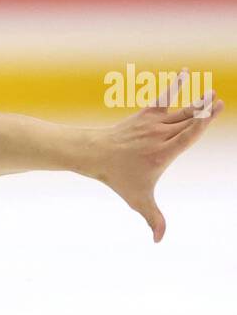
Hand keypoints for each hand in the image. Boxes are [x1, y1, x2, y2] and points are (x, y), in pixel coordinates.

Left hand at [92, 69, 222, 241]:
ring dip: (197, 102)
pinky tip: (184, 72)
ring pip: (180, 111)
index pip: (188, 136)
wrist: (94, 154)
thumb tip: (159, 242)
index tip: (214, 110)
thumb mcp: (138, 200)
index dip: (202, 123)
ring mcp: (153, 124)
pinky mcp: (146, 115)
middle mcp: (160, 136)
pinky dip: (174, 86)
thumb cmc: (118, 178)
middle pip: (187, 121)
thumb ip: (154, 219)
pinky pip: (163, 98)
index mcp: (163, 154)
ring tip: (211, 93)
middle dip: (204, 110)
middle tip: (219, 99)